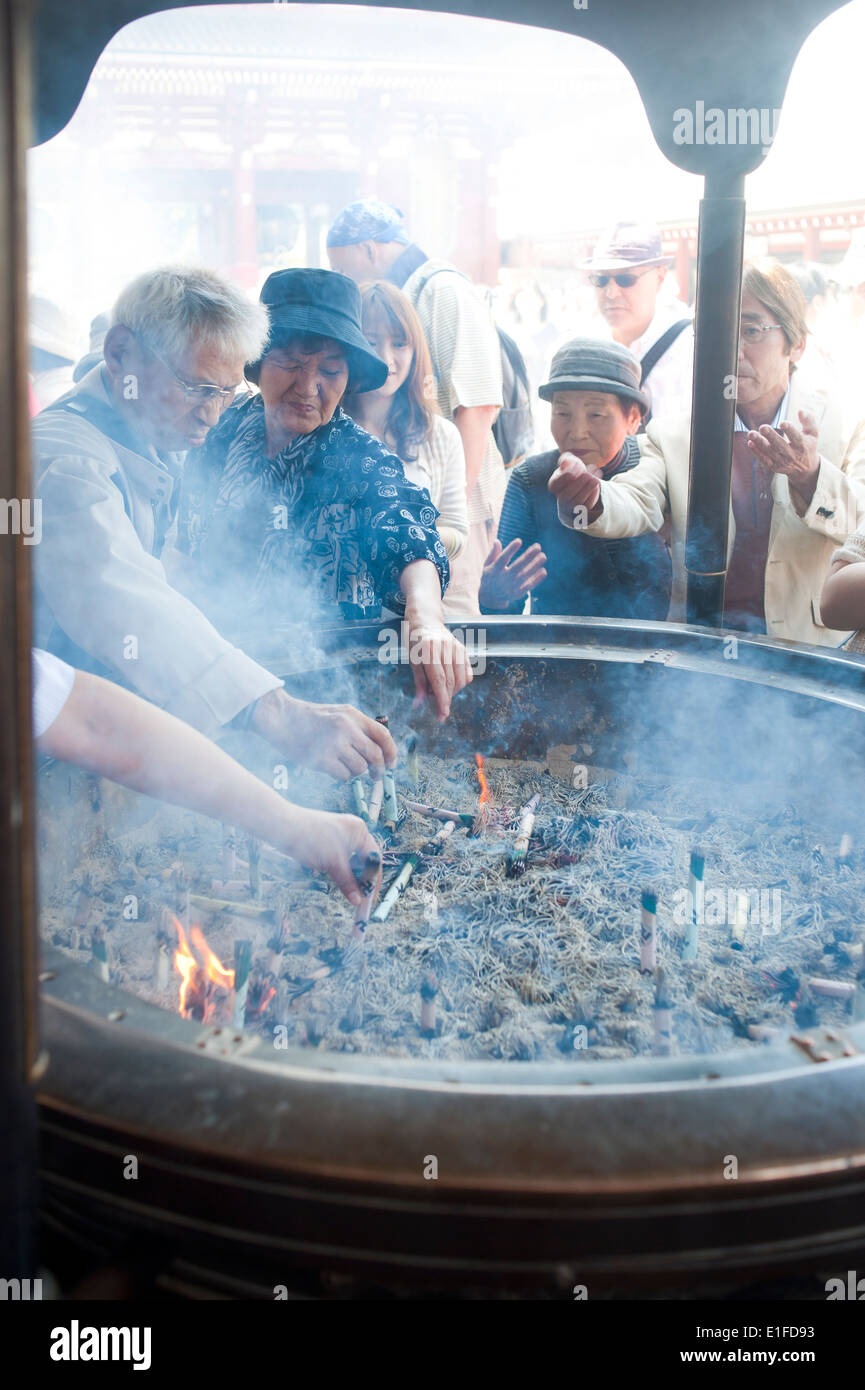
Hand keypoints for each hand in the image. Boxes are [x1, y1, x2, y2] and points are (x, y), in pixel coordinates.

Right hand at [253, 689, 396, 779]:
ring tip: (344, 766)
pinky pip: (344, 776)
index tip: (391, 764)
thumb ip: (359, 727)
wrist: (282, 718)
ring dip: (356, 772)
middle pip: (375, 755)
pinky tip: (333, 769)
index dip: (391, 752)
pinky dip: (342, 776)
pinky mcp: (322, 759)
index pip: (383, 735)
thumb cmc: (311, 718)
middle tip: (376, 776)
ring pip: (360, 768)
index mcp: (353, 716)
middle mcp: (346, 728)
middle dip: (379, 769)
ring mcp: (334, 744)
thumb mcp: (339, 713)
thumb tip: (381, 751)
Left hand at [280, 809, 379, 905]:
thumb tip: (358, 900)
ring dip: (348, 876)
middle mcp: (352, 832)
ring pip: (349, 861)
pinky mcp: (326, 842)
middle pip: (363, 860)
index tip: (370, 898)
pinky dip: (337, 870)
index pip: (374, 858)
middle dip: (360, 879)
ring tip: (347, 890)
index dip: (373, 880)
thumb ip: (348, 883)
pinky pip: (338, 859)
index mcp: (359, 832)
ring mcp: (339, 836)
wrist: (283, 827)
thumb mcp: (334, 864)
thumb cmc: (311, 838)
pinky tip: (331, 877)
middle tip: (359, 898)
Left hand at [404, 610, 472, 719]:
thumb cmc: (415, 641)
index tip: (442, 714)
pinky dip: (462, 683)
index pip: (439, 681)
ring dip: (453, 692)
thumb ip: (419, 682)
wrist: (425, 620)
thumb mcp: (412, 661)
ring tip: (442, 693)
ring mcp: (456, 648)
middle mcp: (445, 649)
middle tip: (440, 710)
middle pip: (451, 682)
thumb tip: (419, 704)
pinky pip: (467, 672)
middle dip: (447, 699)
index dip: (442, 699)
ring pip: (462, 679)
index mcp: (429, 651)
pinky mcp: (463, 649)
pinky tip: (451, 684)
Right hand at [479, 538, 546, 609]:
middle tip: (538, 546)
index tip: (519, 540)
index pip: (502, 558)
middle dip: (528, 556)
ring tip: (543, 556)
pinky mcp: (517, 593)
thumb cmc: (490, 576)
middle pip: (517, 566)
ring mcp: (510, 587)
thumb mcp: (487, 565)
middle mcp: (502, 579)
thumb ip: (493, 554)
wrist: (491, 597)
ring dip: (534, 566)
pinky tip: (543, 571)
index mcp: (494, 570)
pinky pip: (528, 586)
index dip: (510, 549)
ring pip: (524, 575)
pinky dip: (536, 579)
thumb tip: (497, 541)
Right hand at [547, 452, 602, 524]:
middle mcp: (560, 498)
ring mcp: (571, 506)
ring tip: (595, 478)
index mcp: (554, 485)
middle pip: (566, 495)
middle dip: (578, 484)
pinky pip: (587, 505)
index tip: (575, 469)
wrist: (582, 482)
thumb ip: (567, 459)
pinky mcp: (582, 510)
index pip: (554, 485)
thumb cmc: (574, 469)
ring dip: (587, 489)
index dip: (564, 477)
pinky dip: (593, 494)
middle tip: (587, 474)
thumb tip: (565, 463)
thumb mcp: (570, 461)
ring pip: (577, 501)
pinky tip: (597, 483)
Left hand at [746, 409, 819, 504]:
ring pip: (769, 452)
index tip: (783, 423)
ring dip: (759, 443)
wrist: (805, 469)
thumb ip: (808, 421)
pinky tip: (750, 443)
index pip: (796, 437)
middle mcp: (792, 455)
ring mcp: (782, 462)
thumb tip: (800, 411)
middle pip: (780, 445)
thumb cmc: (807, 446)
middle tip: (763, 427)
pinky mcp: (774, 466)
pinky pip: (764, 459)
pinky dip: (757, 452)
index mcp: (802, 445)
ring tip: (751, 433)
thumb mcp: (813, 433)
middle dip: (771, 436)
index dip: (790, 430)